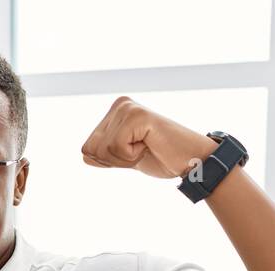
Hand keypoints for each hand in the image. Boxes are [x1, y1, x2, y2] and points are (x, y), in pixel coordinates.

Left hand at [80, 97, 217, 179]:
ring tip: (146, 147)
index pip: (87, 149)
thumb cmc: (161, 158)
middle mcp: (118, 105)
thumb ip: (104, 154)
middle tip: (140, 151)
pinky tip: (150, 145)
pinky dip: (132, 156)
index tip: (133, 153)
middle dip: (114, 161)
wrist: (191, 161)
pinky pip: (116, 147)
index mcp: (113, 112)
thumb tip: (84, 153)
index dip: (108, 162)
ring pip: (102, 150)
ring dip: (125, 159)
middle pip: (90, 149)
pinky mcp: (137, 115)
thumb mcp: (124, 158)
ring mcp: (127, 108)